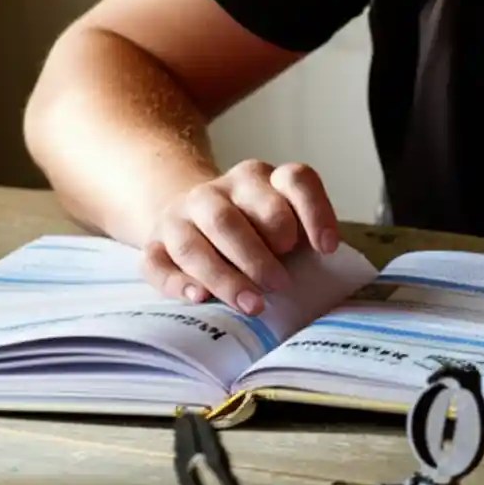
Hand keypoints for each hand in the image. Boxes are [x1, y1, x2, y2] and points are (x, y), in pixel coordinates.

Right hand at [141, 159, 339, 314]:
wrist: (194, 219)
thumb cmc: (257, 233)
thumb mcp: (287, 225)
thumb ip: (303, 238)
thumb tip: (320, 264)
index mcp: (261, 179)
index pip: (292, 179)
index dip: (313, 212)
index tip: (327, 248)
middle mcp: (219, 191)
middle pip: (232, 216)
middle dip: (258, 254)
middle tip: (280, 284)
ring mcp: (182, 214)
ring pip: (195, 240)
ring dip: (224, 276)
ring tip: (252, 305)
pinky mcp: (156, 243)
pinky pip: (157, 262)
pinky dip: (177, 282)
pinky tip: (199, 298)